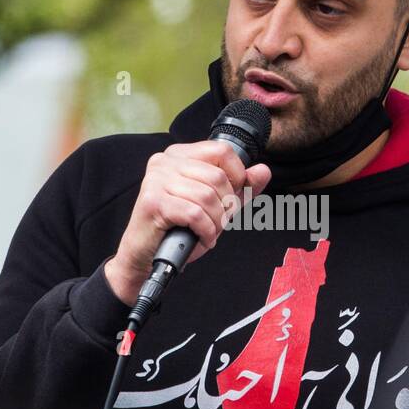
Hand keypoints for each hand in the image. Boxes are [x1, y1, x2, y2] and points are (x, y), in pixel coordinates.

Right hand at [104, 140, 271, 305]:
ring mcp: (156, 180)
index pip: (222, 151)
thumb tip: (263, 171)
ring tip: (209, 232)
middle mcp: (164, 162)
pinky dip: (206, 231)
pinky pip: (195, 214)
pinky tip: (202, 239)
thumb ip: (241, 188)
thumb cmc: (178, 229)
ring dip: (216, 222)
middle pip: (217, 176)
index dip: (237, 176)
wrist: (145, 257)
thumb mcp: (216, 205)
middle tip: (219, 222)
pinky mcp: (153, 202)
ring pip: (208, 196)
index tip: (230, 198)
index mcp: (179, 155)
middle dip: (227, 206)